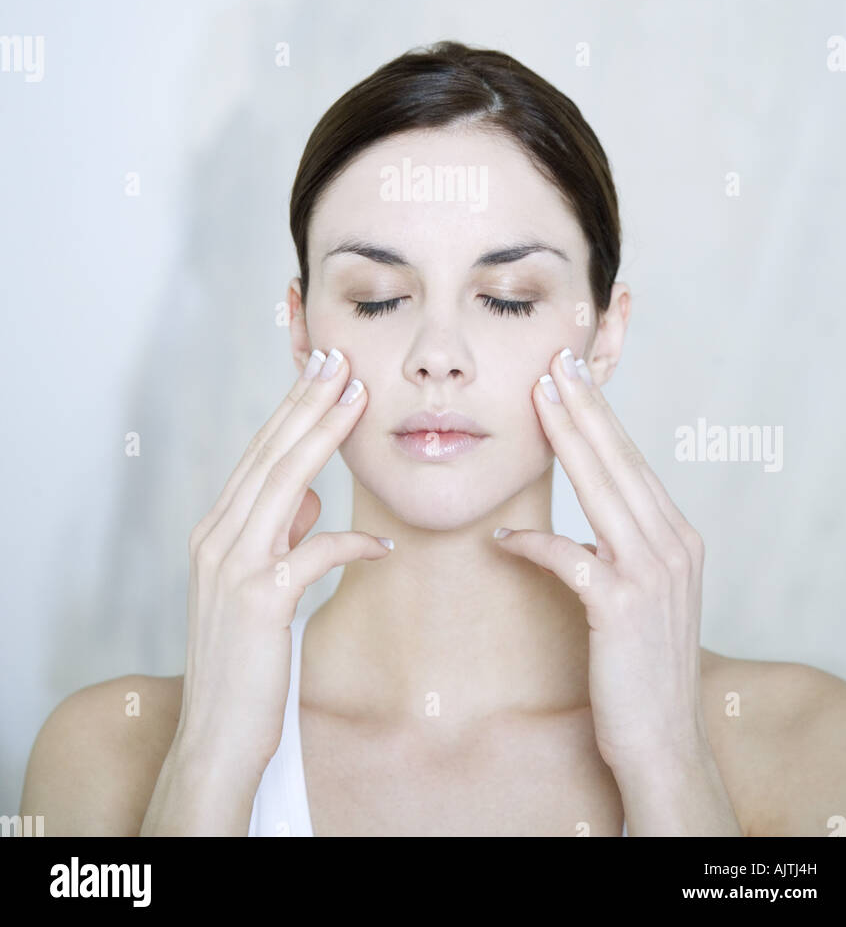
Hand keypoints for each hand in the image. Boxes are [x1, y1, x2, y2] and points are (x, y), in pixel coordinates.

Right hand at [178, 346, 392, 775]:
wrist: (215, 736)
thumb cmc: (245, 662)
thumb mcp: (258, 589)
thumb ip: (279, 538)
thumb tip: (309, 498)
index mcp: (216, 532)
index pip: (259, 456)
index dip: (292, 408)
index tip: (322, 369)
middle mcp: (218, 539)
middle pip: (269, 455)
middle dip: (307, 402)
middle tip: (340, 357)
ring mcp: (234, 568)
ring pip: (283, 484)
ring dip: (323, 437)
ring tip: (357, 398)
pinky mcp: (259, 603)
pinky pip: (313, 556)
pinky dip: (349, 545)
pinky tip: (381, 546)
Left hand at [493, 346, 707, 775]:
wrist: (664, 741)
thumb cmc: (639, 669)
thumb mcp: (638, 598)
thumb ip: (617, 556)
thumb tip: (580, 531)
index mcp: (678, 538)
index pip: (632, 463)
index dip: (601, 416)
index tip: (574, 374)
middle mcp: (673, 547)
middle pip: (620, 463)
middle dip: (585, 407)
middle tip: (556, 360)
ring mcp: (652, 576)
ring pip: (602, 491)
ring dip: (567, 441)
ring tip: (540, 401)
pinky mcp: (622, 609)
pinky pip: (570, 558)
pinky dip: (535, 542)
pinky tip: (503, 533)